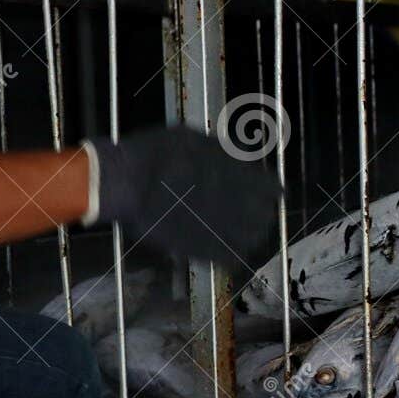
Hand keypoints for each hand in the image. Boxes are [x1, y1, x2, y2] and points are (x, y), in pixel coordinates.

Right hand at [87, 124, 278, 265]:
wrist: (125, 181)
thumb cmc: (156, 153)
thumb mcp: (195, 139)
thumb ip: (223, 151)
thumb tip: (241, 155)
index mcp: (240, 176)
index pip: (273, 189)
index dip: (271, 191)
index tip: (270, 192)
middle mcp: (237, 204)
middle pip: (265, 216)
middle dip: (262, 213)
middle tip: (255, 212)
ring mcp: (220, 229)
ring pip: (252, 239)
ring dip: (250, 234)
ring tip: (242, 230)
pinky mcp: (201, 249)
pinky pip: (229, 258)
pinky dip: (230, 254)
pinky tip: (226, 249)